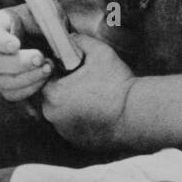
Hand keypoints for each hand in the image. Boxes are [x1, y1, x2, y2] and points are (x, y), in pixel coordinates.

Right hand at [0, 2, 70, 101]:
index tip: (16, 45)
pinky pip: (12, 94)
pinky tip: (44, 78)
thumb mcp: (51, 13)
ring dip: (28, 77)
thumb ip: (47, 17)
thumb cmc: (51, 25)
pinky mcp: (7, 87)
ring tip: (48, 68)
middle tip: (40, 58)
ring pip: (1, 80)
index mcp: (0, 24)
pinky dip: (30, 88)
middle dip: (18, 62)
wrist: (59, 47)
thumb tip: (50, 28)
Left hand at [39, 33, 134, 150]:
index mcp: (52, 94)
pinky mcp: (77, 143)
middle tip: (84, 81)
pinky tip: (96, 111)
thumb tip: (70, 38)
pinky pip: (72, 127)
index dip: (58, 71)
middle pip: (51, 96)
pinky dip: (80, 119)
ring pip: (61, 112)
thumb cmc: (117, 83)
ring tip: (92, 96)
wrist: (137, 115)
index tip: (73, 69)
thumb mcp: (99, 52)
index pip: (44, 78)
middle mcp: (53, 116)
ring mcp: (64, 132)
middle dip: (64, 88)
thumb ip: (79, 41)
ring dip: (71, 105)